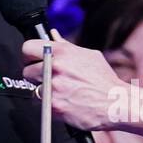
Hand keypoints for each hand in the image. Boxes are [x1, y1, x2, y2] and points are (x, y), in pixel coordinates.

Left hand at [20, 34, 142, 140]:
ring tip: (59, 93)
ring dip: (42, 92)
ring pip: (33, 90)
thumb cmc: (104, 80)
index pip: (28, 48)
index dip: (28, 56)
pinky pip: (41, 106)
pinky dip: (49, 106)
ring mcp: (53, 87)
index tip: (32, 61)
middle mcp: (55, 67)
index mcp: (62, 52)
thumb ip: (67, 47)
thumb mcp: (89, 56)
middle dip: (35, 77)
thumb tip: (53, 36)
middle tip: (46, 81)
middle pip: (27, 71)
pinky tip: (64, 103)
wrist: (116, 103)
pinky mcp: (54, 106)